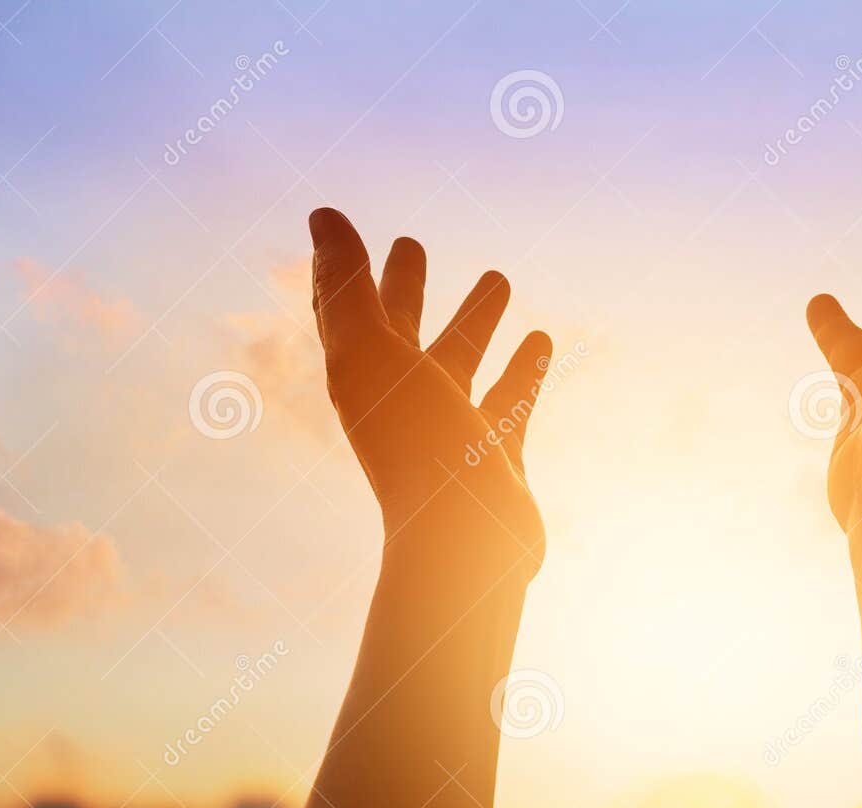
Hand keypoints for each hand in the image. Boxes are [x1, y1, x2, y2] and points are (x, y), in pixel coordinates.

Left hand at [309, 207, 551, 579]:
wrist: (465, 541)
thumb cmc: (416, 445)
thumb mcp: (372, 352)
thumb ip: (347, 283)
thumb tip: (321, 212)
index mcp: (361, 379)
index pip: (342, 313)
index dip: (339, 271)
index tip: (338, 228)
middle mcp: (400, 403)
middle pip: (398, 333)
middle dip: (404, 289)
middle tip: (413, 244)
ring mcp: (448, 431)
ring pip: (459, 361)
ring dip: (473, 320)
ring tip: (499, 277)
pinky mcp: (494, 456)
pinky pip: (508, 400)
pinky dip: (522, 368)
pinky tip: (540, 339)